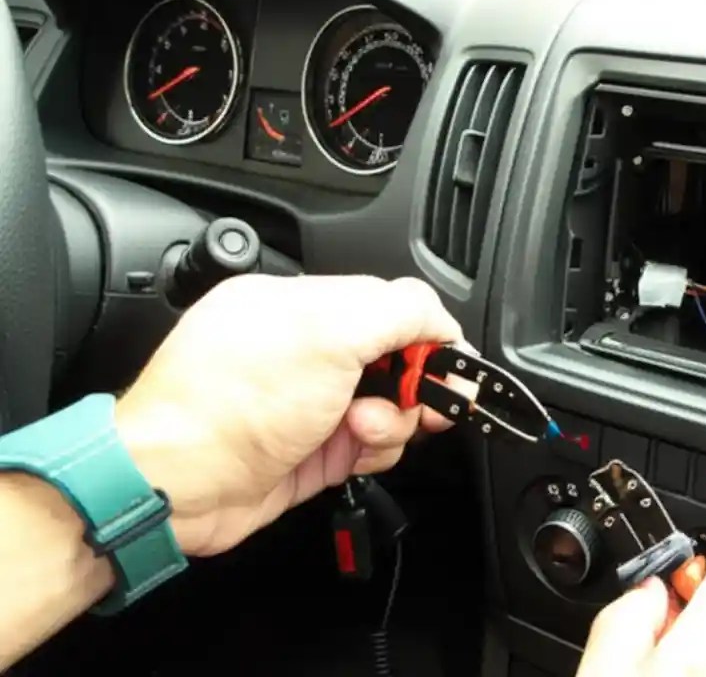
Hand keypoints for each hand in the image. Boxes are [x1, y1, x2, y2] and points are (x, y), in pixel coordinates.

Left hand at [114, 274, 463, 556]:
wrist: (178, 485)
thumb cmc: (227, 407)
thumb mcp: (328, 333)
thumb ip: (398, 311)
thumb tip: (442, 321)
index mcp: (301, 304)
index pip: (391, 305)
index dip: (426, 334)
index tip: (445, 364)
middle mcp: (305, 351)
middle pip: (397, 359)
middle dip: (412, 383)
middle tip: (417, 401)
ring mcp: (308, 404)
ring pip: (389, 407)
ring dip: (391, 422)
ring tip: (360, 430)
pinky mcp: (312, 451)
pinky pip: (370, 446)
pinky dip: (373, 452)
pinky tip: (351, 452)